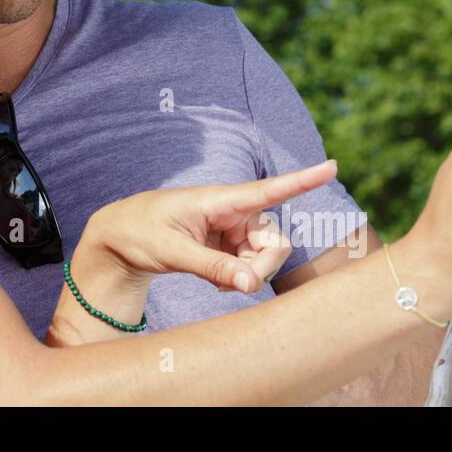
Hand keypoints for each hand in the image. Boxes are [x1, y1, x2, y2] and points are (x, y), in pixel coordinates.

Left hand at [83, 160, 340, 293]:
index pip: (267, 189)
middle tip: (237, 285)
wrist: (118, 237)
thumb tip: (250, 285)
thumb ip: (212, 268)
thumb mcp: (172, 252)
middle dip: (264, 266)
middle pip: (274, 239)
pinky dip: (239, 278)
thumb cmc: (140, 233)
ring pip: (265, 256)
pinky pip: (251, 266)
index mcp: (218, 200)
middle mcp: (231, 211)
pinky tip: (218, 280)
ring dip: (249, 275)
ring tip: (217, 281)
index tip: (333, 166)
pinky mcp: (227, 245)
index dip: (302, 181)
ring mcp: (231, 229)